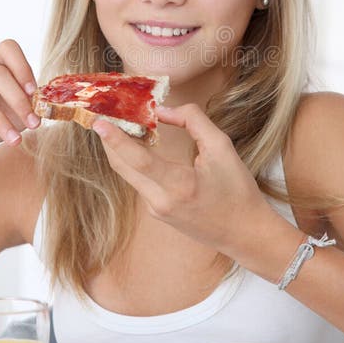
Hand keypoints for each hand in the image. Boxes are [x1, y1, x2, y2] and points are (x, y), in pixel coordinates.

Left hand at [93, 103, 268, 254]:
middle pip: (122, 167)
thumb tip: (162, 111)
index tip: (99, 122)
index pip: (139, 160)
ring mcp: (156, 210)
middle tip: (106, 114)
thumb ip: (192, 121)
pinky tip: (141, 144)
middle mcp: (160, 201)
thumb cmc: (237, 189)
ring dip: (122, 149)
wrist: (244, 232)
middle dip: (110, 140)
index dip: (116, 140)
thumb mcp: (222, 147)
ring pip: (128, 174)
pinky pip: (139, 182)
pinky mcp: (157, 212)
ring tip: (123, 123)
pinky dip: (135, 162)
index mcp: (179, 185)